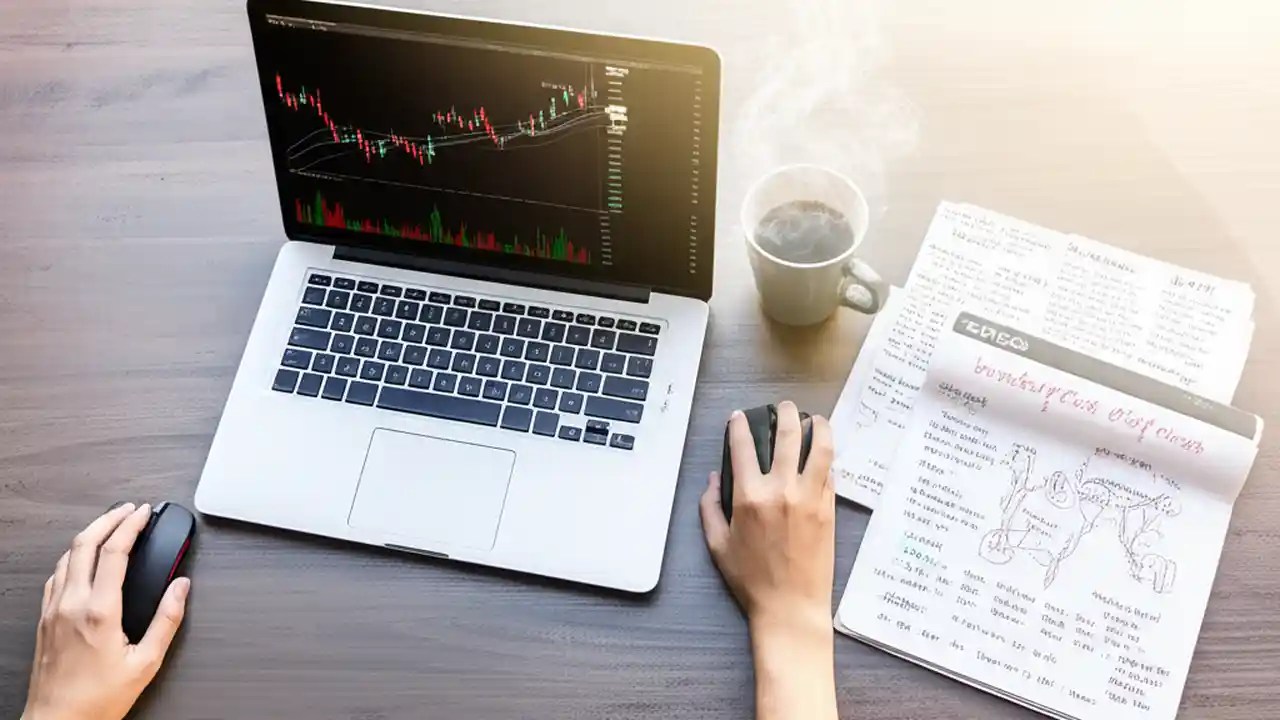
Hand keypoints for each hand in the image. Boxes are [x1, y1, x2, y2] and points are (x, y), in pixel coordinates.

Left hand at [23, 504, 190, 719]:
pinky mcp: (44, 619)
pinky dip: (73, 557)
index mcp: (99, 611)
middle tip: (128, 510)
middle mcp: (71, 604)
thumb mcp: (146, 663)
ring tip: (109, 528)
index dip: (131, 525)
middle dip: (108, 519)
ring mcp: (53, 610)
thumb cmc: (97, 700)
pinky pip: (56, 576)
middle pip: (85, 543)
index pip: (114, 552)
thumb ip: (167, 620)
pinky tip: (83, 561)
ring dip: (89, 535)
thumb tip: (181, 588)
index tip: (143, 513)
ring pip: (67, 556)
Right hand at [700, 402, 837, 719]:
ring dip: (818, 427)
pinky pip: (830, 474)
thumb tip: (714, 478)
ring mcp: (810, 498)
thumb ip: (709, 506)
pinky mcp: (829, 509)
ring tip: (815, 419)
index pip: (743, 447)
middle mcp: (781, 490)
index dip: (739, 426)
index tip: (738, 417)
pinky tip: (823, 453)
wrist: (790, 607)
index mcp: (749, 496)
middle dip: (785, 413)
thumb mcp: (717, 544)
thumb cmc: (750, 580)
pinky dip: (827, 458)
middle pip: (788, 436)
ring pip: (820, 448)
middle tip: (784, 407)